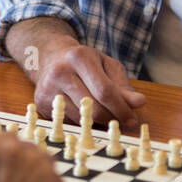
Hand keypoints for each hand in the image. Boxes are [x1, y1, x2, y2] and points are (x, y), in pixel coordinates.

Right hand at [32, 39, 146, 130]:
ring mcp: (48, 89)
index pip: (104, 91)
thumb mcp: (106, 66)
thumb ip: (123, 86)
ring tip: (104, 116)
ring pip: (80, 119)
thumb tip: (139, 103)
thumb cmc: (84, 62)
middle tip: (122, 123)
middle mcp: (60, 72)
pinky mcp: (41, 103)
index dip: (121, 108)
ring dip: (97, 123)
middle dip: (111, 119)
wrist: (50, 58)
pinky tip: (86, 115)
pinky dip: (82, 123)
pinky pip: (68, 123)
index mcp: (79, 57)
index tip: (133, 120)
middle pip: (92, 108)